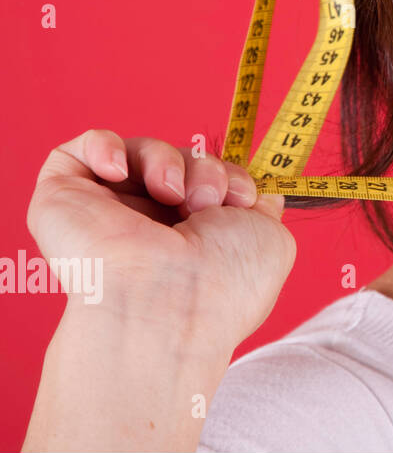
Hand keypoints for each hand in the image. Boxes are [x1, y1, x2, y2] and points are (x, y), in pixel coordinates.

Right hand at [27, 128, 294, 354]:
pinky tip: (119, 169)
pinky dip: (103, 145)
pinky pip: (76, 151)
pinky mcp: (62, 202)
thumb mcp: (270, 241)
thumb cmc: (224, 283)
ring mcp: (105, 214)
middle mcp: (150, 227)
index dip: (231, 176)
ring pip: (139, 152)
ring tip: (173, 193)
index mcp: (195, 238)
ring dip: (166, 160)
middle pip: (181, 161)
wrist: (169, 307)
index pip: (212, 181)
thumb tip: (259, 193)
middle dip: (205, 169)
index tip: (242, 197)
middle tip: (205, 202)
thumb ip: (263, 210)